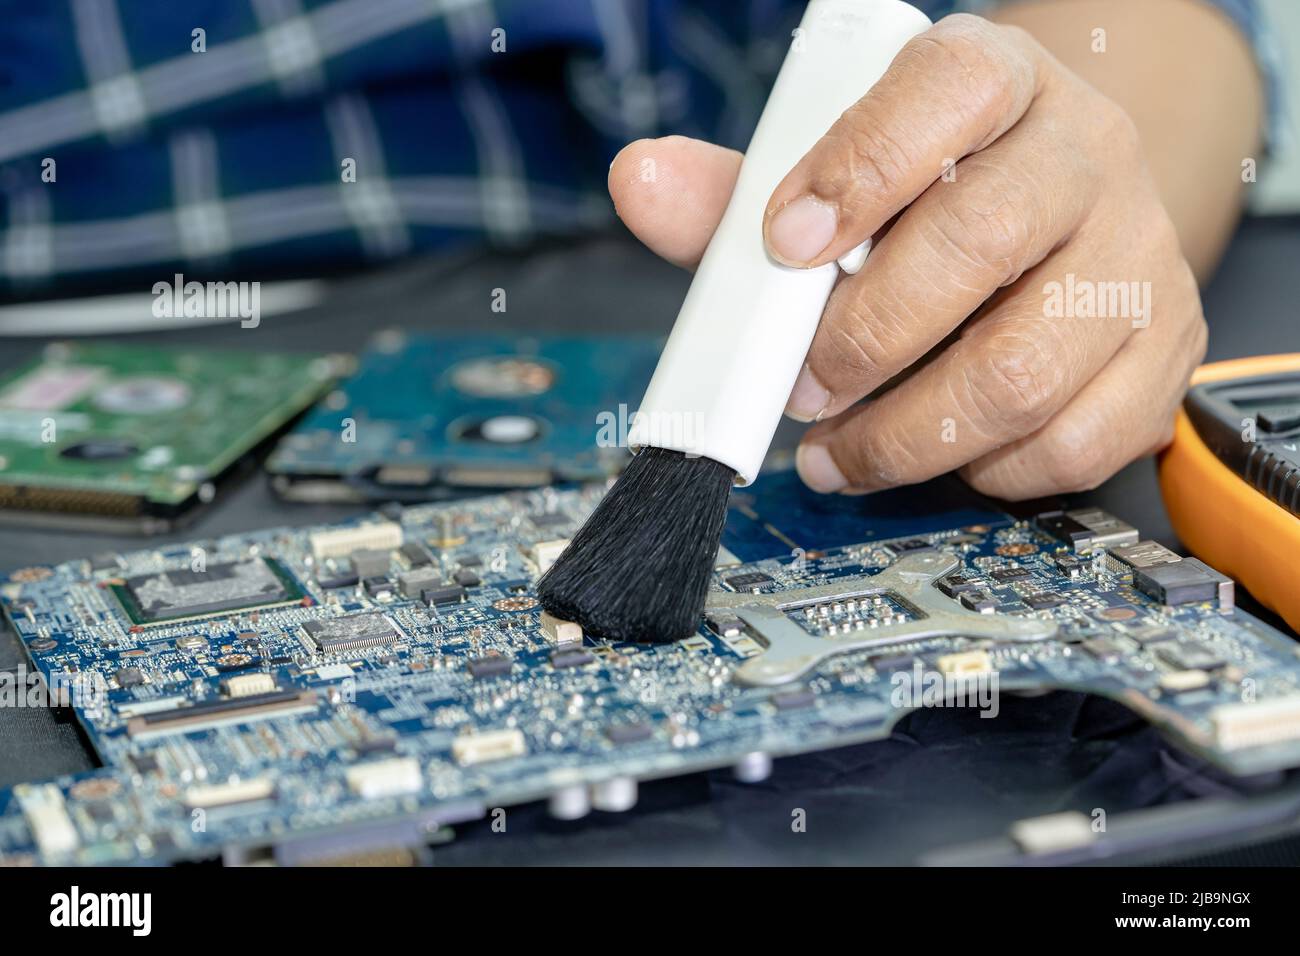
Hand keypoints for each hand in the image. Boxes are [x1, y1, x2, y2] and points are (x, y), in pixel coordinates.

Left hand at [608, 14, 1206, 499]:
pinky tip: (938, 454)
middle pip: (982, 242)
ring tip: (837, 450)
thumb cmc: (934, 199)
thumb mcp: (839, 174)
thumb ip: (742, 192)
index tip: (782, 243)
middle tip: (799, 388)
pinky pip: (1070, 442)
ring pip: (1022, 370)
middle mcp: (1088, 155)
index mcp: (999, 83)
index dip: (858, 169)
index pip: (947, 92)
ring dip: (903, 435)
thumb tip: (641, 185)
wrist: (1064, 219)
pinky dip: (983, 471)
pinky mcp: (1165, 353)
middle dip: (861, 339)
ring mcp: (1138, 257)